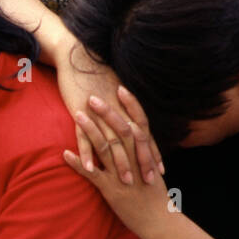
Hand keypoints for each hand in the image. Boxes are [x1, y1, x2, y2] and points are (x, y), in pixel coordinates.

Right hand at [56, 39, 163, 184]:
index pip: (144, 135)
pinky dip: (87, 152)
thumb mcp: (116, 92)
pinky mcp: (80, 112)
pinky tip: (89, 167)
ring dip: (119, 164)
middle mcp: (117, 112)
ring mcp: (98, 113)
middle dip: (141, 163)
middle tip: (147, 182)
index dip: (153, 153)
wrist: (79, 56)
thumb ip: (126, 110)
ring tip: (123, 182)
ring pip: (112, 142)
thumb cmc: (97, 75)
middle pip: (132, 142)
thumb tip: (134, 126)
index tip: (160, 171)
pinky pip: (84, 135)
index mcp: (126, 108)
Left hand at [62, 86, 174, 238]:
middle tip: (92, 96)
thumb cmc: (156, 198)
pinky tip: (65, 153)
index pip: (141, 123)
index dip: (131, 105)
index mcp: (147, 154)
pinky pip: (93, 174)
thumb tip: (136, 138)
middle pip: (121, 130)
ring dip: (90, 130)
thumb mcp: (152, 171)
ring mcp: (123, 174)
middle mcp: (136, 161)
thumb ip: (144, 154)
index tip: (120, 87)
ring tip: (77, 116)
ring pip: (106, 147)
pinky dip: (79, 163)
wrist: (161, 223)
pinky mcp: (112, 190)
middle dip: (107, 112)